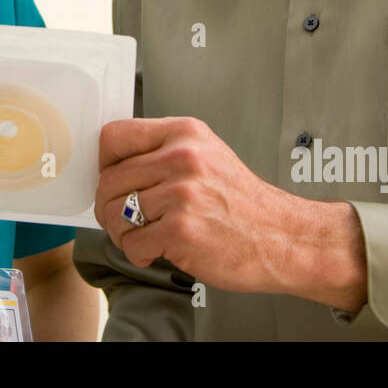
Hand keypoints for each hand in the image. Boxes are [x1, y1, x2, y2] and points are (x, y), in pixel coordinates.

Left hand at [95, 117, 367, 309]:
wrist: (283, 239)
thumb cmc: (243, 204)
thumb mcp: (207, 155)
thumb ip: (162, 152)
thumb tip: (112, 164)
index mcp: (184, 133)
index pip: (114, 136)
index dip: (104, 163)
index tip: (113, 180)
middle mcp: (182, 157)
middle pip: (108, 179)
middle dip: (110, 206)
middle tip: (126, 220)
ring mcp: (182, 193)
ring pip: (115, 213)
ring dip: (124, 234)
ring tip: (146, 236)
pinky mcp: (181, 230)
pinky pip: (132, 243)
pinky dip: (138, 254)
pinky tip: (159, 251)